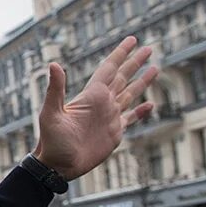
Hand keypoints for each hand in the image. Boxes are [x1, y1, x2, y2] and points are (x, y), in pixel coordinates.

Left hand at [34, 36, 157, 180]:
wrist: (58, 166)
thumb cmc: (51, 141)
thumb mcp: (51, 113)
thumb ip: (55, 90)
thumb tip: (53, 64)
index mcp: (91, 96)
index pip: (109, 68)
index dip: (120, 53)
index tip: (132, 40)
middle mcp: (102, 103)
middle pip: (123, 77)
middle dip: (135, 63)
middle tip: (148, 48)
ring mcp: (109, 117)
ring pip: (130, 94)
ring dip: (142, 82)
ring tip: (154, 68)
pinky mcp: (114, 132)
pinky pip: (131, 118)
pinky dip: (141, 111)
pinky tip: (151, 104)